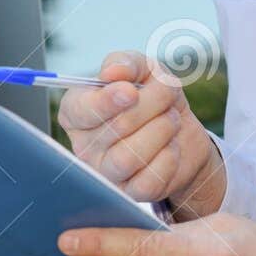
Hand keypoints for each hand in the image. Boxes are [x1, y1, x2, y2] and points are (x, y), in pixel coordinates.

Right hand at [57, 50, 222, 214]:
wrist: (179, 130)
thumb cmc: (152, 97)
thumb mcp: (142, 70)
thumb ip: (126, 63)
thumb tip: (112, 72)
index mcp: (76, 111)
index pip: (81, 110)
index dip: (106, 101)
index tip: (130, 92)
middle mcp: (84, 144)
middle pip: (115, 128)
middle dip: (151, 106)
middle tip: (167, 96)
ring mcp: (105, 172)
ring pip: (129, 157)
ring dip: (161, 131)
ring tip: (170, 119)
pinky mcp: (131, 192)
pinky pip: (149, 179)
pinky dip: (169, 157)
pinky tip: (171, 146)